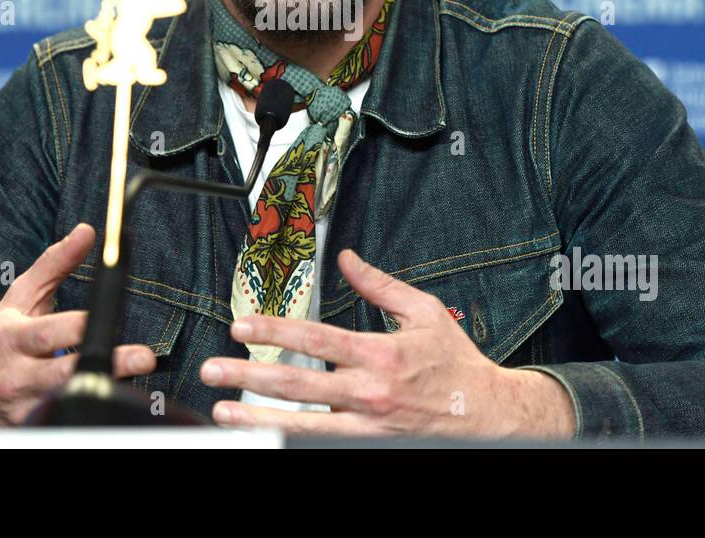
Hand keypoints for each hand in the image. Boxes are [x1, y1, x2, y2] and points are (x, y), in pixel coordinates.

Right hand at [0, 223, 156, 426]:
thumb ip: (54, 264)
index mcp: (11, 338)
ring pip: (68, 401)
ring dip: (101, 390)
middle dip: (107, 365)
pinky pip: (63, 418)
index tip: (111, 316)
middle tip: (143, 359)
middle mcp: (16, 376)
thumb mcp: (19, 298)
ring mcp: (24, 408)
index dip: (82, 325)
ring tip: (135, 383)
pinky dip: (85, 409)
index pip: (50, 331)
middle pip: (64, 373)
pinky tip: (109, 400)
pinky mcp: (32, 429)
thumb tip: (87, 232)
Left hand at [199, 248, 574, 438]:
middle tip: (213, 371)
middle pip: (297, 385)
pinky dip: (292, 439)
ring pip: (303, 425)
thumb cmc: (457, 365)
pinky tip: (266, 435)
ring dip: (259, 419)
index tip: (242, 327)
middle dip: (248, 377)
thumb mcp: (424, 313)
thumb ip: (380, 286)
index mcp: (379, 355)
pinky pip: (325, 444)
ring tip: (223, 414)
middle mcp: (368, 393)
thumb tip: (347, 259)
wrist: (490, 417)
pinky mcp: (371, 444)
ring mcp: (367, 425)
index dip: (273, 332)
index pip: (315, 339)